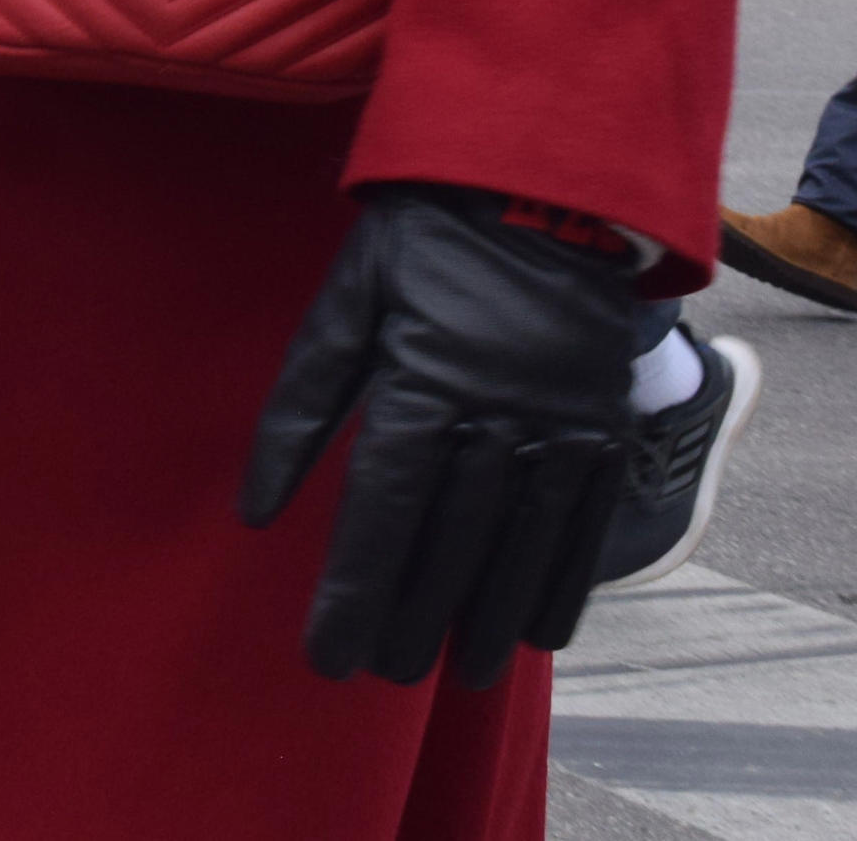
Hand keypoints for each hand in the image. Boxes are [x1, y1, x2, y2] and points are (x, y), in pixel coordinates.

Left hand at [239, 183, 640, 688]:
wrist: (536, 185)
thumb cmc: (420, 246)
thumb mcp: (344, 305)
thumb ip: (299, 409)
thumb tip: (254, 508)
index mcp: (424, 386)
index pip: (381, 515)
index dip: (351, 591)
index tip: (325, 653)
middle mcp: (500, 418)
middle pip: (449, 543)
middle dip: (410, 617)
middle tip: (378, 673)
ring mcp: (561, 427)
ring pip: (520, 546)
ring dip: (487, 617)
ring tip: (460, 671)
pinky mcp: (602, 426)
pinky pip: (584, 523)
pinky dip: (563, 582)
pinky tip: (540, 632)